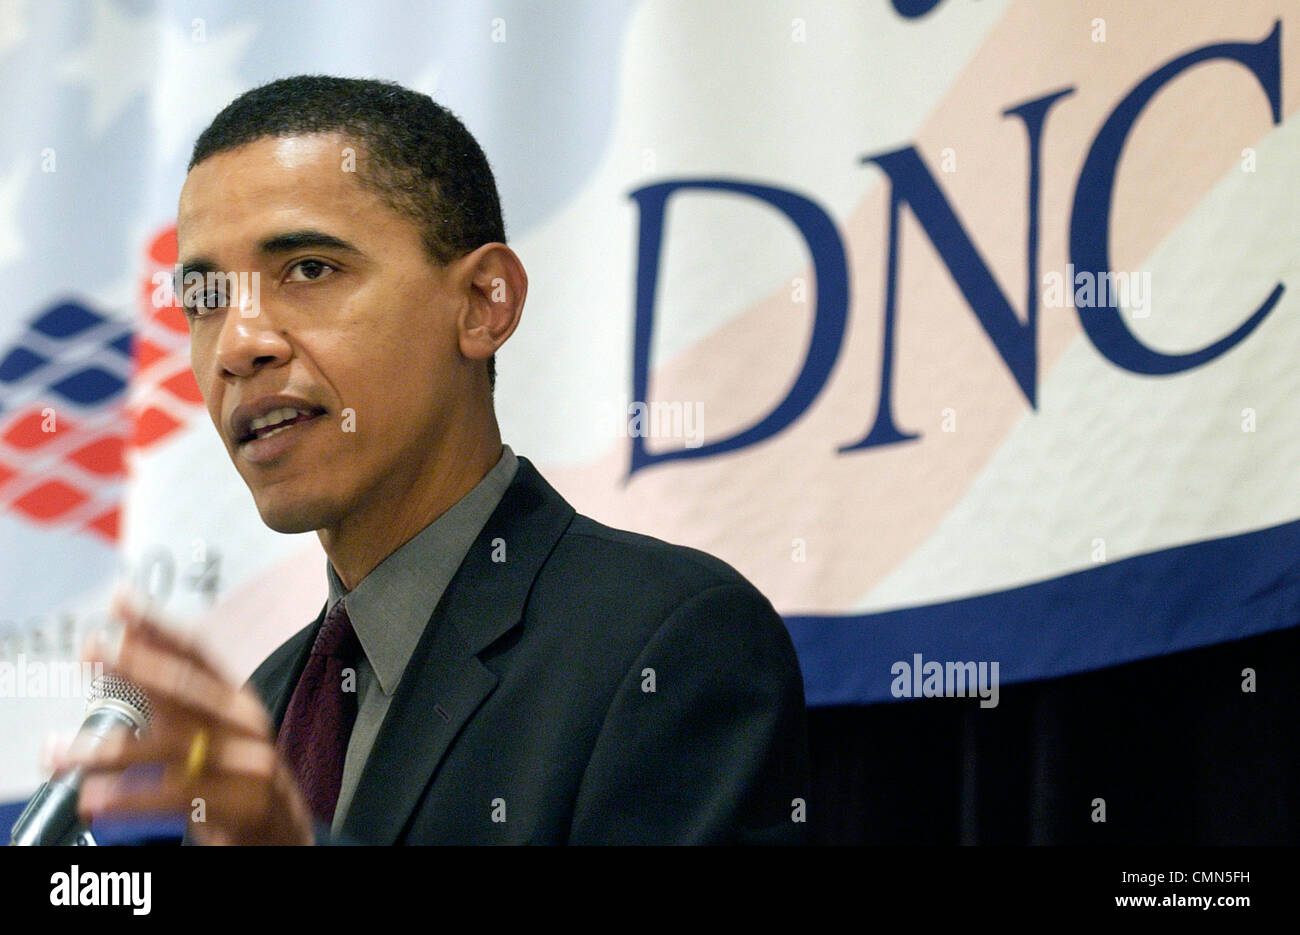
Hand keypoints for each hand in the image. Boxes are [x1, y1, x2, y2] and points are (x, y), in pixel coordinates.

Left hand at [52, 594, 314, 844]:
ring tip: (62, 753)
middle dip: (139, 666)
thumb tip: (119, 655)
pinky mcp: (247, 805)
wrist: (284, 837)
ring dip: (113, 748)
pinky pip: (181, 796)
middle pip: (190, 689)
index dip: (160, 626)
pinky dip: (133, 798)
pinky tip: (97, 798)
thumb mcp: (209, 736)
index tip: (121, 601)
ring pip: (177, 745)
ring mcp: (251, 763)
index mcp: (236, 701)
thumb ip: (171, 702)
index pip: (198, 653)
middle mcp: (246, 724)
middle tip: (94, 650)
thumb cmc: (237, 784)